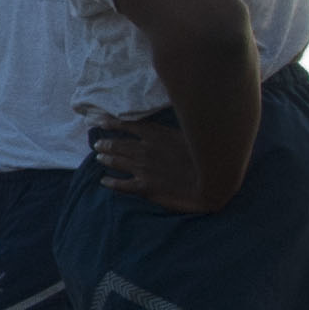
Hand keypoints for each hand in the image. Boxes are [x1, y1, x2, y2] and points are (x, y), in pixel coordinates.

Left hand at [93, 110, 230, 213]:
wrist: (211, 181)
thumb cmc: (204, 156)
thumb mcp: (187, 134)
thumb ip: (170, 130)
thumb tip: (162, 126)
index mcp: (156, 135)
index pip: (127, 125)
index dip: (111, 124)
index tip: (100, 122)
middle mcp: (145, 150)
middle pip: (119, 145)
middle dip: (106, 144)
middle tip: (97, 144)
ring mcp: (143, 169)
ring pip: (117, 162)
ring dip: (106, 159)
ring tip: (98, 157)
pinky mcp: (145, 187)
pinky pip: (122, 184)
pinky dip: (111, 182)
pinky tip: (104, 181)